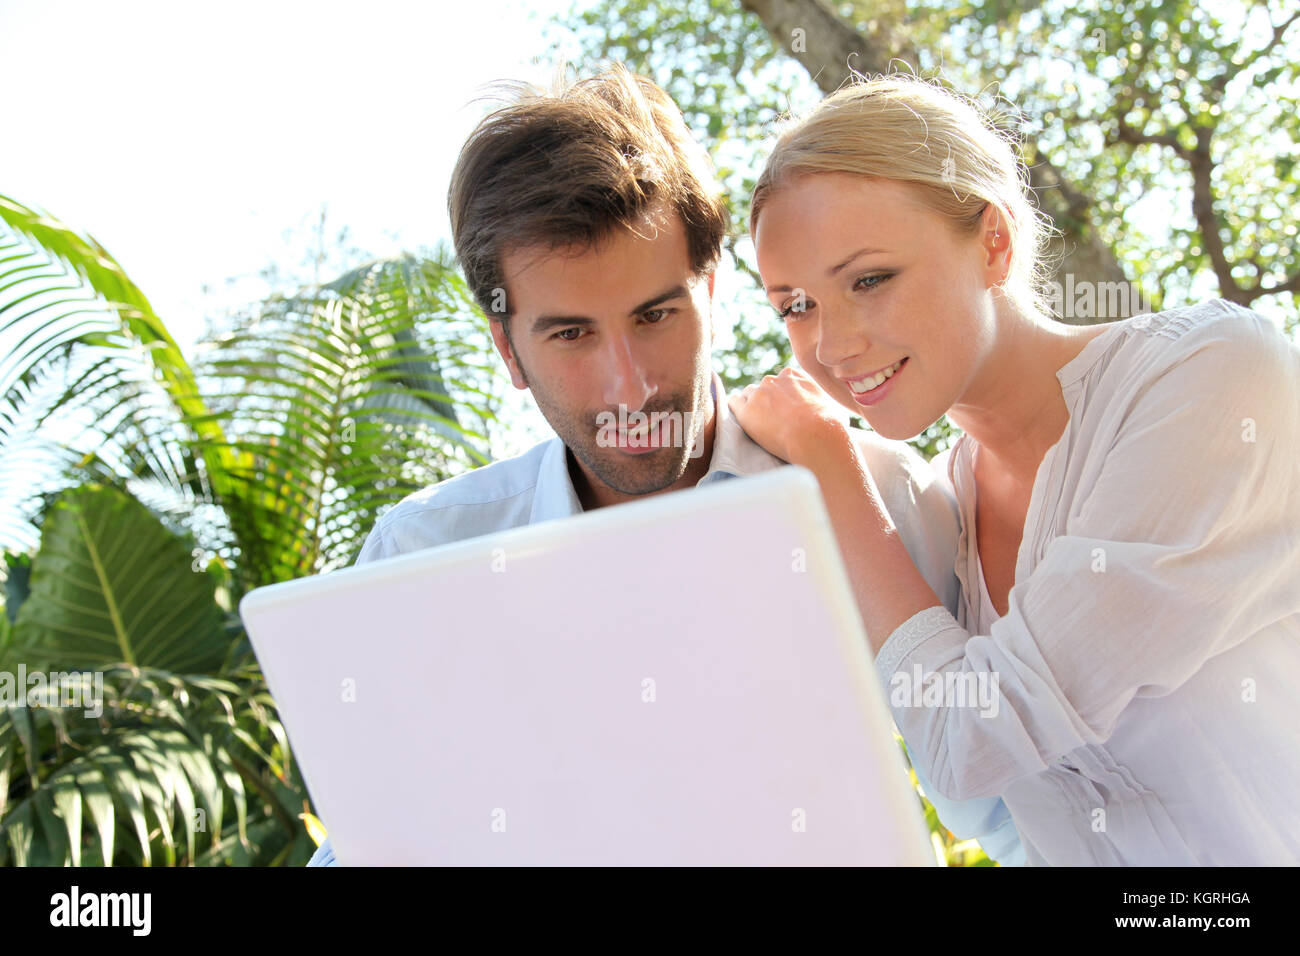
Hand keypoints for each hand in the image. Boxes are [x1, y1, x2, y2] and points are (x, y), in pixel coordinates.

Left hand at [728, 366, 850, 464]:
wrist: (816, 437)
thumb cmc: (830, 426)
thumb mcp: (834, 406)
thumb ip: (826, 402)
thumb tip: (833, 410)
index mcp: (794, 375)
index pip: (781, 380)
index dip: (783, 395)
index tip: (786, 408)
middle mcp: (774, 380)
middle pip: (764, 387)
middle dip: (767, 401)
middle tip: (774, 420)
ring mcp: (758, 394)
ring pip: (748, 395)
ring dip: (752, 406)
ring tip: (758, 422)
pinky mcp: (746, 411)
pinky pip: (734, 403)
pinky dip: (736, 409)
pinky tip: (742, 418)